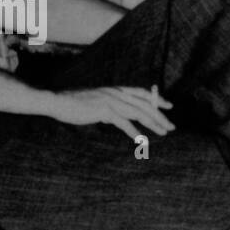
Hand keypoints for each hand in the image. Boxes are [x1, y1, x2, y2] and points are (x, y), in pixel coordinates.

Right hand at [48, 85, 175, 139]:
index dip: (156, 99)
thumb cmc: (74, 103)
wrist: (58, 101)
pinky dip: (134, 131)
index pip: (142, 92)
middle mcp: (116, 92)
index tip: (169, 106)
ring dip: (153, 123)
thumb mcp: (96, 101)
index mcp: (115, 89)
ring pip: (138, 112)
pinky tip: (141, 140)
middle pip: (144, 103)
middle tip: (171, 126)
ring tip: (163, 132)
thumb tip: (117, 115)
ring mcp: (110, 100)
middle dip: (160, 115)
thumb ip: (108, 105)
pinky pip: (123, 122)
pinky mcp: (104, 110)